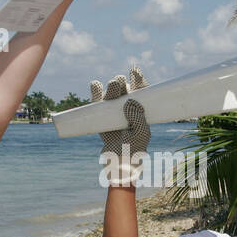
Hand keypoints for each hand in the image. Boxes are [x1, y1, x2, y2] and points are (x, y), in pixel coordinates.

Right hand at [93, 68, 148, 183]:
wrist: (119, 164)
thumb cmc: (134, 149)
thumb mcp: (141, 134)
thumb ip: (138, 118)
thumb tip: (130, 101)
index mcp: (140, 110)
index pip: (140, 91)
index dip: (137, 79)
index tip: (135, 72)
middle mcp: (126, 109)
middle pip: (123, 90)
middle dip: (121, 83)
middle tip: (120, 84)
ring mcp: (113, 113)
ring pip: (110, 95)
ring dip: (110, 87)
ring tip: (112, 85)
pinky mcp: (100, 118)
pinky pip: (97, 103)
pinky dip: (95, 93)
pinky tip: (95, 85)